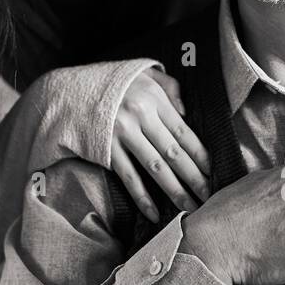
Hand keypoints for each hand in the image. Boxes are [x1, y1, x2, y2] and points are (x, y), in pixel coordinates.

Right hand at [110, 67, 211, 220]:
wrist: (70, 90)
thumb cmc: (113, 83)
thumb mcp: (144, 72)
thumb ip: (170, 87)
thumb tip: (186, 113)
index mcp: (154, 97)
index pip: (184, 131)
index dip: (200, 154)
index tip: (213, 172)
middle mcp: (140, 115)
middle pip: (174, 152)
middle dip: (194, 178)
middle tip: (209, 197)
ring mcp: (122, 133)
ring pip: (156, 167)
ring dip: (175, 190)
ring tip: (190, 208)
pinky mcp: (106, 149)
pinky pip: (129, 177)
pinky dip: (142, 197)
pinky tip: (154, 213)